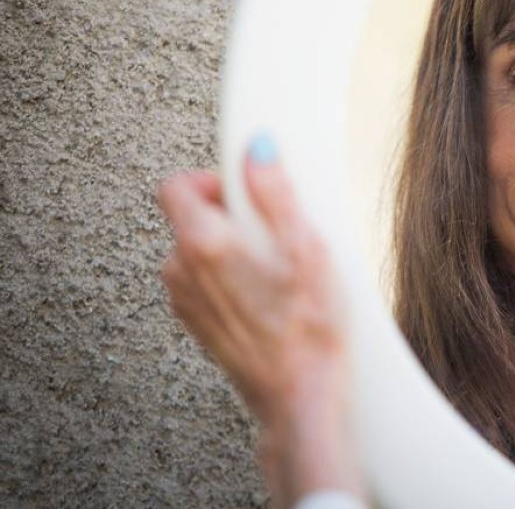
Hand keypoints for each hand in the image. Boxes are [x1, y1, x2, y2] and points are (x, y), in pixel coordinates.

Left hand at [158, 139, 363, 505]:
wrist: (299, 395)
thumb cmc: (308, 326)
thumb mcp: (305, 247)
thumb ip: (275, 193)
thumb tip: (257, 150)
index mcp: (203, 243)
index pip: (175, 185)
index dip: (211, 179)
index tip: (246, 191)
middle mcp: (181, 270)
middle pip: (190, 217)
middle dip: (230, 215)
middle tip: (275, 234)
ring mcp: (185, 300)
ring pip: (198, 250)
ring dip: (232, 247)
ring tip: (277, 269)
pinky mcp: (198, 323)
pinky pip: (205, 280)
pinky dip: (231, 276)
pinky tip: (270, 295)